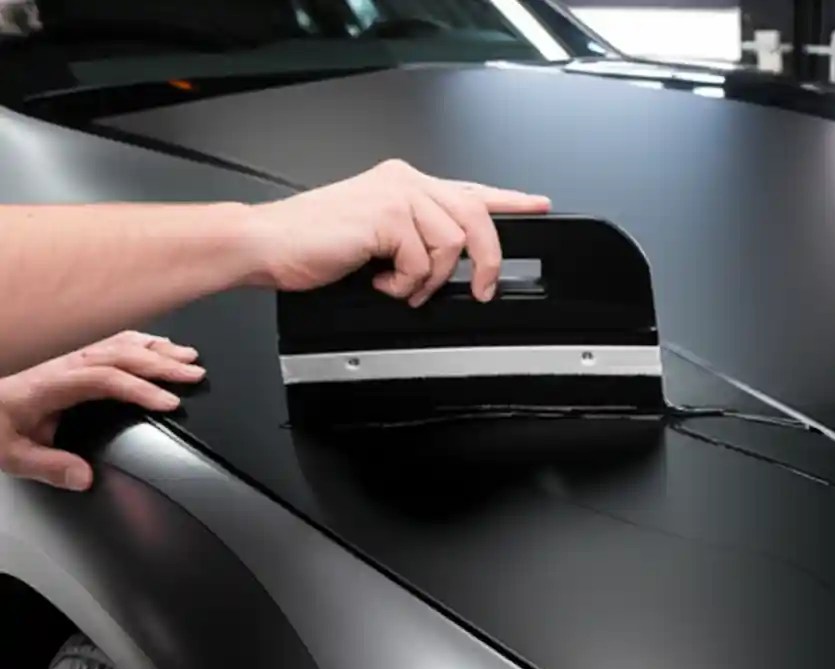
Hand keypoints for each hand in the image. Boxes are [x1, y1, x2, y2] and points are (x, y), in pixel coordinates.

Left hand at [0, 331, 204, 490]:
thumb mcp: (9, 456)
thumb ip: (47, 467)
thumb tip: (85, 477)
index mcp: (51, 386)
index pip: (104, 379)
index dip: (140, 389)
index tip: (169, 403)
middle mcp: (64, 366)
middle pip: (120, 356)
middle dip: (162, 364)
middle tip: (194, 374)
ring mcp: (70, 361)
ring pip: (120, 345)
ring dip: (158, 350)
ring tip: (190, 356)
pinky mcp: (75, 363)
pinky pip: (114, 344)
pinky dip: (143, 342)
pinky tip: (160, 346)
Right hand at [247, 160, 550, 305]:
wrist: (267, 245)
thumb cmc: (312, 245)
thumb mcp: (378, 240)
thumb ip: (415, 239)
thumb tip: (452, 267)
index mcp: (406, 184)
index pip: (469, 189)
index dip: (509, 200)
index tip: (538, 206)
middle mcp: (406, 181)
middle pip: (474, 217)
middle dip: (485, 260)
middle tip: (481, 291)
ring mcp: (397, 194)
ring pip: (450, 244)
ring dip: (429, 280)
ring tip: (398, 285)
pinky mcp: (386, 214)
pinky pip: (422, 261)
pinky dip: (404, 285)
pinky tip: (378, 281)